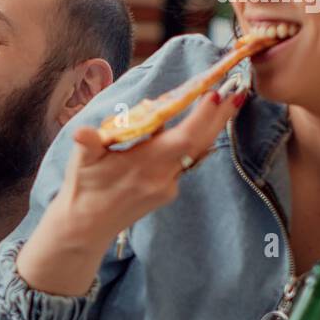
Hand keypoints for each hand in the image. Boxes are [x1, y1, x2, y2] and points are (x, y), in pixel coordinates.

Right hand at [14, 83, 247, 295]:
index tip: (213, 95)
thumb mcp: (81, 163)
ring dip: (213, 127)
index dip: (200, 118)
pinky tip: (204, 126)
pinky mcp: (168, 191)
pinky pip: (187, 163)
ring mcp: (167, 187)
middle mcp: (161, 178)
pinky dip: (196, 142)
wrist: (87, 227)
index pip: (180, 140)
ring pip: (196, 153)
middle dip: (220, 117)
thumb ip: (87, 143)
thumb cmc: (83, 190)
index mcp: (141, 166)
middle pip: (199, 144)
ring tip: (230, 103)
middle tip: (238, 92)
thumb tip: (82, 133)